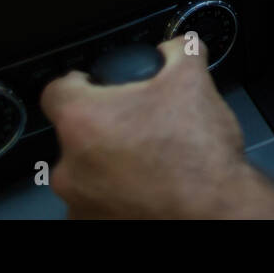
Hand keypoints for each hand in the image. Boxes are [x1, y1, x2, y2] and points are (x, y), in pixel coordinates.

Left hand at [40, 37, 273, 218]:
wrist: (216, 212)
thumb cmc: (198, 157)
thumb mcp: (195, 80)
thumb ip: (178, 51)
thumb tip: (177, 47)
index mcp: (83, 121)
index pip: (57, 89)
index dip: (79, 81)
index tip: (94, 85)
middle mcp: (70, 166)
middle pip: (76, 133)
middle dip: (106, 126)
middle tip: (140, 125)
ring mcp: (79, 203)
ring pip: (87, 171)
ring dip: (110, 163)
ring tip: (150, 159)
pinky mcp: (94, 225)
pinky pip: (97, 202)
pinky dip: (117, 194)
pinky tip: (148, 187)